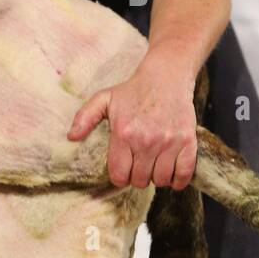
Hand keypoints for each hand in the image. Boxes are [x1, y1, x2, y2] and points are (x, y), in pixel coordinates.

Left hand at [67, 53, 197, 188]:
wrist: (166, 76)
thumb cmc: (133, 90)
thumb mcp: (104, 99)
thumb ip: (85, 117)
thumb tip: (71, 137)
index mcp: (124, 134)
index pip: (120, 176)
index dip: (121, 176)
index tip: (125, 168)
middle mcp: (146, 140)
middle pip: (141, 180)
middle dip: (138, 176)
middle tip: (140, 164)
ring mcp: (169, 142)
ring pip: (161, 180)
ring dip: (157, 177)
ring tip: (155, 165)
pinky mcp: (187, 141)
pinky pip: (183, 174)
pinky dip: (178, 180)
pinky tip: (172, 173)